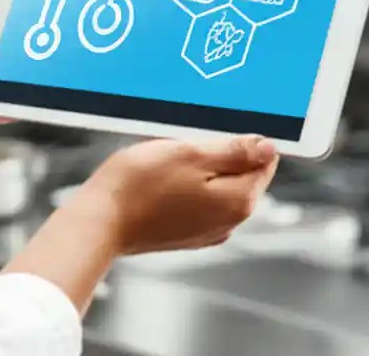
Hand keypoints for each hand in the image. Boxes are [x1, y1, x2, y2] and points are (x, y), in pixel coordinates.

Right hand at [68, 136, 278, 254]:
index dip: (242, 141)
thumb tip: (268, 148)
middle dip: (219, 156)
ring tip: (168, 162)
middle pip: (242, 176)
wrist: (100, 220)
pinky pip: (199, 203)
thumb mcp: (191, 154)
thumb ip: (235, 152)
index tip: (213, 134)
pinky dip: (187, 188)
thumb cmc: (139, 184)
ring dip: (200, 170)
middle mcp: (230, 222)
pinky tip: (162, 181)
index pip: (264, 162)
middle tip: (184, 145)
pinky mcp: (186, 235)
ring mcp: (208, 232)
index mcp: (239, 201)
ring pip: (218, 188)